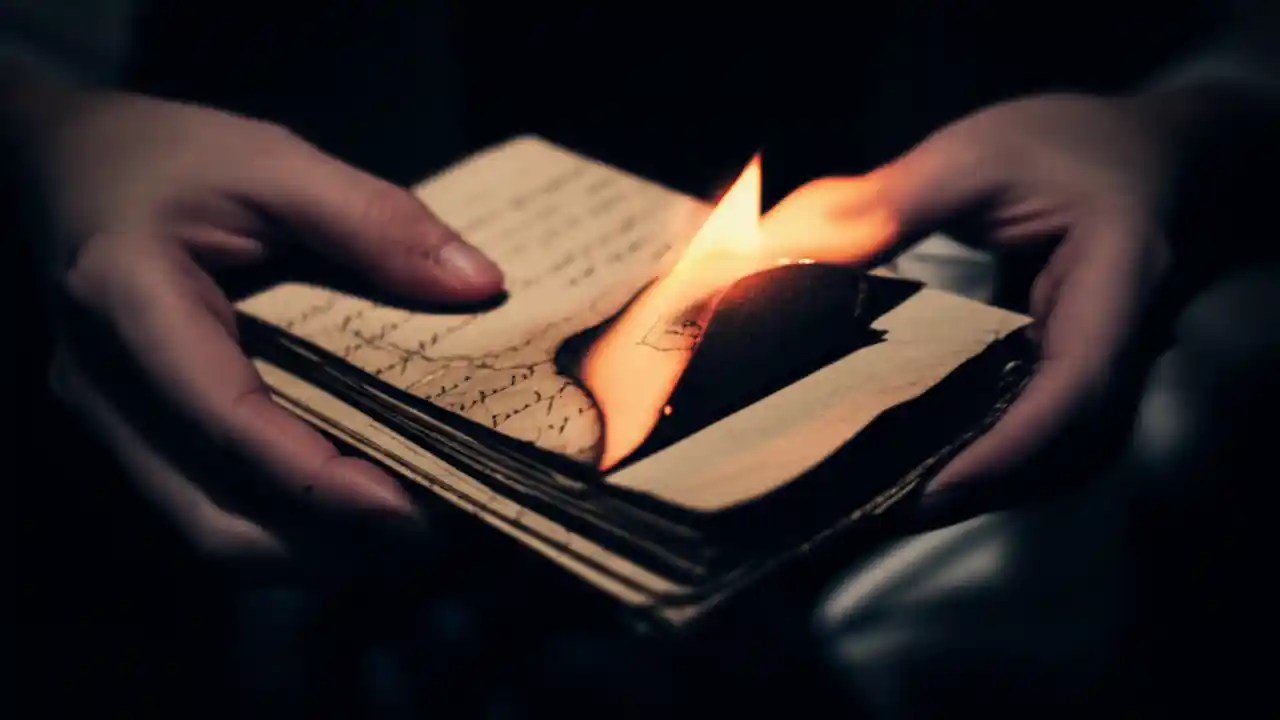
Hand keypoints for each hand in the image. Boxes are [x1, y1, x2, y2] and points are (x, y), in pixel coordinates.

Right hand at [36, 90, 503, 576]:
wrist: (71, 170)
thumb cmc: (168, 159)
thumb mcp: (272, 161)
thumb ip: (374, 220)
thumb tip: (482, 286)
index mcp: (127, 304)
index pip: (226, 422)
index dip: (322, 481)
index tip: (413, 507)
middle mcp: (103, 388)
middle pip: (210, 516)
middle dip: (327, 545)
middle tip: (433, 532)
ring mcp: (111, 427)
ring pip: (207, 533)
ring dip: (311, 553)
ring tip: (408, 531)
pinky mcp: (134, 442)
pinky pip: (206, 512)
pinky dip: (285, 530)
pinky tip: (354, 512)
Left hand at [763, 93, 1176, 497]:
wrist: (1151, 156)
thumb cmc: (1076, 146)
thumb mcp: (978, 155)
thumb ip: (886, 202)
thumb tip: (775, 246)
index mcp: (1118, 282)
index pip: (1076, 384)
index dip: (1009, 446)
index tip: (934, 486)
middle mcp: (1122, 345)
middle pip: (1068, 447)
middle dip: (982, 485)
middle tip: (883, 508)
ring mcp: (1104, 371)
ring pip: (1057, 454)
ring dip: (983, 481)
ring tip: (892, 498)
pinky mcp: (1072, 378)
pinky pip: (1037, 432)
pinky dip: (984, 454)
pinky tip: (923, 457)